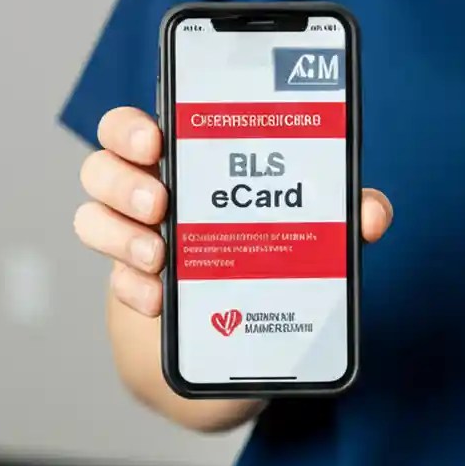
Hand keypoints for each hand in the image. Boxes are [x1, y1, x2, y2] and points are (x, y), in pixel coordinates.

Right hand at [74, 107, 394, 316]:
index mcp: (186, 162)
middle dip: (123, 181)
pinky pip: (115, 282)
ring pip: (92, 219)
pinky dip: (135, 290)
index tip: (157, 140)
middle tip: (161, 203)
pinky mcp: (133, 289)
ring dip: (120, 235)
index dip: (132, 127)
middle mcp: (149, 195)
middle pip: (100, 166)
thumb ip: (340, 216)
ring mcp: (134, 242)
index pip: (136, 127)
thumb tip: (372, 213)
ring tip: (160, 258)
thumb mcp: (309, 232)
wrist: (239, 337)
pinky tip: (161, 301)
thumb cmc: (270, 256)